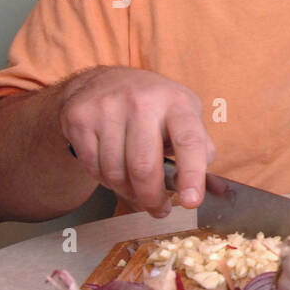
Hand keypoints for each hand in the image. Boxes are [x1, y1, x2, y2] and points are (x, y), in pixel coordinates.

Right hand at [58, 67, 215, 217]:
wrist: (105, 79)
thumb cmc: (155, 107)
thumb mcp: (185, 115)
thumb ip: (200, 148)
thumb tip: (208, 186)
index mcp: (177, 103)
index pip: (189, 142)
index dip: (191, 176)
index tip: (191, 202)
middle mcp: (142, 101)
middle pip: (144, 167)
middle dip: (151, 198)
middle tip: (158, 210)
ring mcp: (107, 107)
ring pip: (115, 172)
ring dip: (127, 191)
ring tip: (135, 189)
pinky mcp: (80, 118)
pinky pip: (93, 167)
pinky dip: (105, 180)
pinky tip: (115, 172)